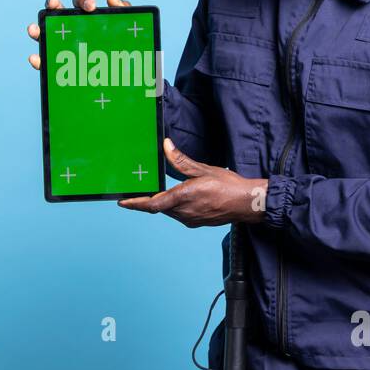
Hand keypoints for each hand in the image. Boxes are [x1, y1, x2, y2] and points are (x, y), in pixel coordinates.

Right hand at [26, 0, 131, 69]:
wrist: (128, 83)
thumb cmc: (126, 52)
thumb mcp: (129, 32)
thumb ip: (125, 13)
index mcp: (89, 20)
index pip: (81, 4)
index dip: (82, 1)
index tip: (91, 7)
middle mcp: (72, 30)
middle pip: (57, 13)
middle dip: (52, 5)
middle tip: (53, 4)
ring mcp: (62, 48)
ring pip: (44, 35)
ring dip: (37, 30)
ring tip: (33, 29)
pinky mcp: (58, 68)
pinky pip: (45, 64)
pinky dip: (38, 60)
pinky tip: (35, 59)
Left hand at [118, 138, 267, 226]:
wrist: (247, 203)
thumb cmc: (228, 186)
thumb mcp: (203, 169)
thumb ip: (180, 160)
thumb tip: (166, 146)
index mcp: (183, 197)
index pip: (152, 204)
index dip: (135, 203)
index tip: (122, 201)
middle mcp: (184, 212)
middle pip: (158, 207)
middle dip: (147, 200)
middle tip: (137, 192)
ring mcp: (190, 219)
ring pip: (168, 211)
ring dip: (161, 203)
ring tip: (155, 193)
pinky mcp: (196, 223)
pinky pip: (178, 215)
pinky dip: (173, 207)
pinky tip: (177, 199)